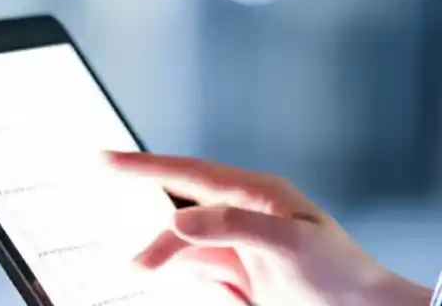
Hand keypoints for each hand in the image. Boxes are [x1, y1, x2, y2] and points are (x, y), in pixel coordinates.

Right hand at [103, 151, 431, 305]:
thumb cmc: (338, 273)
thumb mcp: (288, 244)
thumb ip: (233, 227)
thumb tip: (180, 218)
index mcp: (258, 194)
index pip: (190, 173)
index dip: (144, 166)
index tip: (103, 158)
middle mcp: (244, 215)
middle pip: (179, 210)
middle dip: (146, 222)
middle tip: (118, 239)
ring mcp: (240, 247)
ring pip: (183, 247)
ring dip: (160, 259)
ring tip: (136, 274)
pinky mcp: (240, 277)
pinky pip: (196, 270)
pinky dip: (177, 275)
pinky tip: (176, 282)